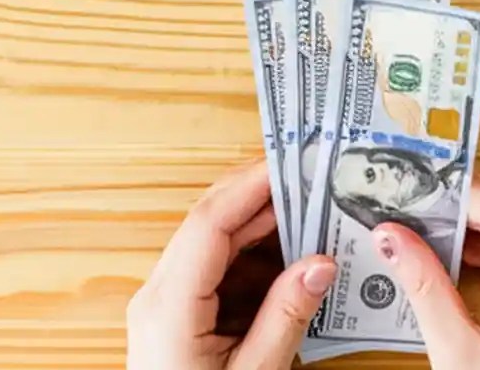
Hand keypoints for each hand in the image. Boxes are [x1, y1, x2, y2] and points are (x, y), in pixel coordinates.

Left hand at [128, 160, 337, 369]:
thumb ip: (286, 316)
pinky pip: (214, 268)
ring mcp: (163, 302)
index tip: (291, 162)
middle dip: (262, 195)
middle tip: (311, 175)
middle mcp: (158, 294)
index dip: (250, 185)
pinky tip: (291, 258)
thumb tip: (321, 262)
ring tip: (314, 214)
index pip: (209, 223)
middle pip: (210, 222)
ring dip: (262, 227)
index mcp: (169, 306)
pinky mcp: (176, 313)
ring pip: (214, 241)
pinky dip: (253, 258)